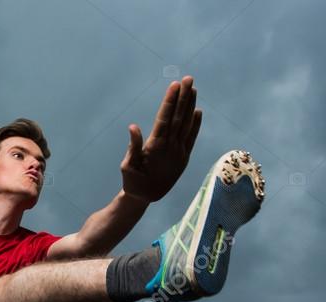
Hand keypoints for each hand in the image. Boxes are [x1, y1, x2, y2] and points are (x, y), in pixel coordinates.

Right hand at [121, 76, 201, 202]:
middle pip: (179, 117)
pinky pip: (191, 138)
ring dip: (190, 106)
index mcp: (156, 147)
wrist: (145, 199)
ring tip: (194, 89)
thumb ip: (132, 146)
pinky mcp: (183, 158)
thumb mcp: (127, 166)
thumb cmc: (133, 181)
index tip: (175, 85)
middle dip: (184, 97)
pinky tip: (198, 111)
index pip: (165, 118)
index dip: (171, 101)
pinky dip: (196, 124)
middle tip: (188, 78)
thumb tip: (133, 126)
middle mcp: (170, 147)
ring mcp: (179, 153)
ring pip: (187, 125)